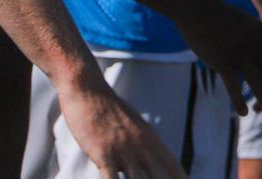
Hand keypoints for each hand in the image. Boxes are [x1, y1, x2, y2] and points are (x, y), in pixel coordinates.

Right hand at [56, 69, 186, 177]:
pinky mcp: (104, 153)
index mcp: (152, 141)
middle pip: (163, 176)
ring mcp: (124, 150)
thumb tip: (142, 166)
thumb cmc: (107, 111)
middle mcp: (143, 146)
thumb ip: (140, 147)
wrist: (88, 90)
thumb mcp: (131, 127)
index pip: (173, 167)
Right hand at [178, 0, 261, 116]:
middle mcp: (255, 43)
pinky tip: (243, 113)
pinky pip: (233, 85)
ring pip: (259, 82)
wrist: (196, 8)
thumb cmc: (219, 18)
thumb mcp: (245, 24)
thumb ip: (257, 39)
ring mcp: (239, 52)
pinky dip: (240, 100)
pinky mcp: (221, 60)